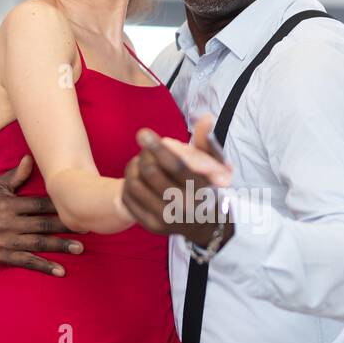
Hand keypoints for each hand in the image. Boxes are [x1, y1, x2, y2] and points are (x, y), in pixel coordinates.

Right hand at [0, 155, 83, 275]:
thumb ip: (15, 176)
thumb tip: (29, 158)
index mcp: (7, 205)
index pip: (37, 205)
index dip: (57, 206)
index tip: (76, 205)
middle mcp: (7, 223)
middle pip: (41, 224)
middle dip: (64, 226)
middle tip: (87, 227)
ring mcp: (6, 242)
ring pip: (37, 243)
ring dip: (60, 246)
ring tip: (80, 248)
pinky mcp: (5, 257)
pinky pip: (27, 262)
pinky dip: (44, 267)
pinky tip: (61, 271)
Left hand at [121, 114, 235, 245]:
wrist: (204, 226)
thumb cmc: (208, 188)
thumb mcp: (215, 166)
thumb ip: (208, 142)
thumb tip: (205, 117)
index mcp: (200, 190)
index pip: (176, 166)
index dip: (158, 147)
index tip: (143, 133)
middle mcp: (183, 207)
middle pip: (151, 172)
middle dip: (145, 154)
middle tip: (146, 147)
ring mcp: (165, 219)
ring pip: (135, 185)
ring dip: (134, 167)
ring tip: (140, 160)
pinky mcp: (151, 226)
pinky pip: (128, 198)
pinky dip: (128, 183)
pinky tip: (137, 176)